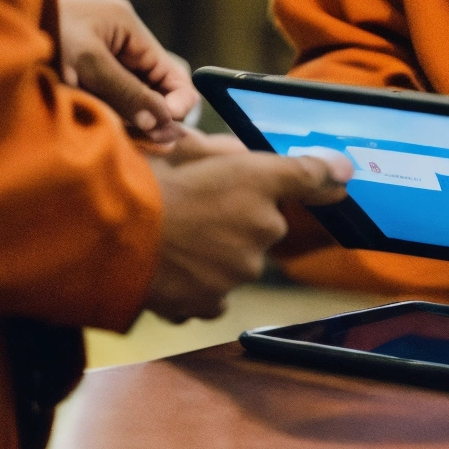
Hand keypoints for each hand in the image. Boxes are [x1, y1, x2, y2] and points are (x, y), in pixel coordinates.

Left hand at [58, 0, 197, 150]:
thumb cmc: (41, 35)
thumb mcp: (90, 64)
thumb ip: (129, 94)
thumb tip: (166, 126)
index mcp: (127, 26)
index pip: (172, 73)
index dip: (178, 104)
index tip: (168, 131)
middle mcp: (117, 39)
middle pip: (153, 88)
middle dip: (152, 116)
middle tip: (145, 143)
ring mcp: (98, 56)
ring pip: (130, 97)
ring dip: (129, 120)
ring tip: (119, 137)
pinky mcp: (78, 72)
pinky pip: (107, 100)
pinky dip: (109, 117)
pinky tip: (100, 130)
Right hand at [144, 139, 352, 321]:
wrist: (108, 231)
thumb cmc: (143, 180)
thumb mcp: (182, 146)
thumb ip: (223, 152)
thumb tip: (242, 158)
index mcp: (256, 179)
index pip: (308, 175)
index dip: (326, 177)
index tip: (340, 179)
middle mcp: (261, 227)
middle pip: (262, 225)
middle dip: (236, 220)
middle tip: (195, 209)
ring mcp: (241, 270)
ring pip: (235, 261)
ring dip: (213, 253)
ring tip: (171, 239)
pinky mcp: (215, 302)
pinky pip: (212, 292)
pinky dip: (194, 283)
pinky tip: (165, 266)